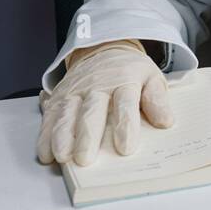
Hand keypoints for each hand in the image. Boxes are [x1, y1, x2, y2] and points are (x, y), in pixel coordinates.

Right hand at [37, 40, 171, 165]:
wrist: (103, 49)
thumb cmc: (129, 71)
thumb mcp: (151, 77)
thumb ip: (157, 100)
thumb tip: (165, 121)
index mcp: (124, 81)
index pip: (125, 104)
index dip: (125, 126)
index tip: (126, 148)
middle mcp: (96, 86)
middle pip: (91, 112)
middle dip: (87, 136)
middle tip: (85, 159)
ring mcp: (74, 91)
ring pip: (66, 115)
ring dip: (62, 137)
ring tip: (62, 157)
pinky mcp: (58, 97)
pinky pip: (50, 117)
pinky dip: (45, 136)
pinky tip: (46, 153)